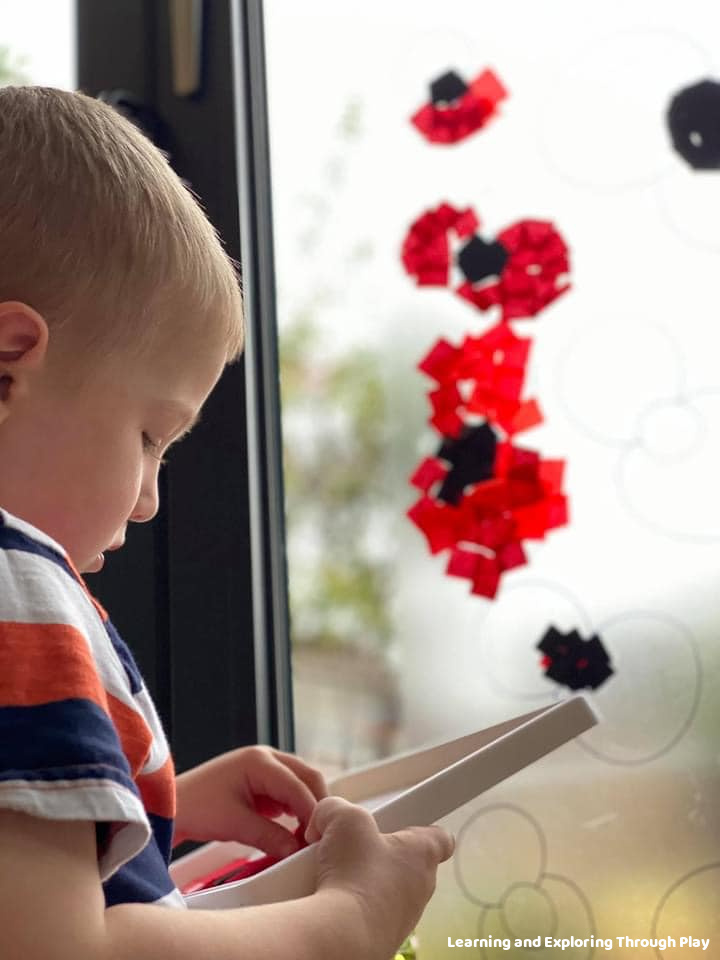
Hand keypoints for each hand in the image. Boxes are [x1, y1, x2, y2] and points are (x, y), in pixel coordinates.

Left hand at [174, 746, 327, 857]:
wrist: (171, 806)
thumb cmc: (197, 808)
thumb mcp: (235, 824)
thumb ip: (269, 837)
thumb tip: (296, 851)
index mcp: (260, 760)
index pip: (298, 784)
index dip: (312, 811)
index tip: (319, 837)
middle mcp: (266, 757)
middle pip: (307, 776)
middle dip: (316, 804)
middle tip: (321, 835)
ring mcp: (265, 766)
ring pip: (300, 782)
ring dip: (307, 806)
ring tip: (308, 835)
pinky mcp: (261, 780)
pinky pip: (288, 791)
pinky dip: (295, 808)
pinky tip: (295, 829)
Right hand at [306, 797, 453, 957]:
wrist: (343, 937)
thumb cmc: (356, 874)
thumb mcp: (343, 819)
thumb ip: (335, 809)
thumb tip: (325, 819)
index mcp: (422, 853)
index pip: (440, 838)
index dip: (420, 827)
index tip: (401, 824)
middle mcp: (420, 887)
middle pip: (402, 861)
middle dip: (373, 852)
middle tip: (350, 846)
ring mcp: (403, 917)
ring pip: (383, 890)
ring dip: (359, 880)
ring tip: (332, 875)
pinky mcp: (382, 939)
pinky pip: (367, 914)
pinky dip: (349, 906)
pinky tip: (329, 900)